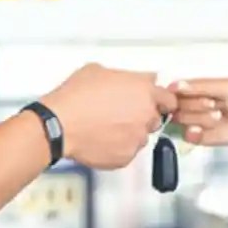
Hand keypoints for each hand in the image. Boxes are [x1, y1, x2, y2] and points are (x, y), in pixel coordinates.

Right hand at [40, 64, 176, 169]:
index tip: (156, 104)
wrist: (58, 124)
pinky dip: (118, 148)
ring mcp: (137, 138)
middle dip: (142, 116)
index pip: (169, 100)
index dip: (161, 102)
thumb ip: (127, 77)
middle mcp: (146, 115)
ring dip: (129, 133)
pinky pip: (127, 152)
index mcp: (144, 92)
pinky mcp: (126, 156)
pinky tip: (101, 139)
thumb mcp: (100, 71)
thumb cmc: (75, 97)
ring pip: (140, 136)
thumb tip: (137, 79)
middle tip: (120, 114)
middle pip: (155, 118)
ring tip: (105, 127)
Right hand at [168, 78, 227, 154]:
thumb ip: (200, 86)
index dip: (176, 93)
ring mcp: (204, 121)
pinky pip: (190, 137)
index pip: (178, 90)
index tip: (181, 93)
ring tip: (218, 114)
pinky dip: (193, 133)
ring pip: (183, 120)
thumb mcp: (227, 86)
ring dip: (198, 117)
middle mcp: (201, 105)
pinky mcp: (209, 138)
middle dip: (192, 105)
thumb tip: (176, 85)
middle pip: (178, 106)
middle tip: (211, 103)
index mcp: (204, 89)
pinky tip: (202, 129)